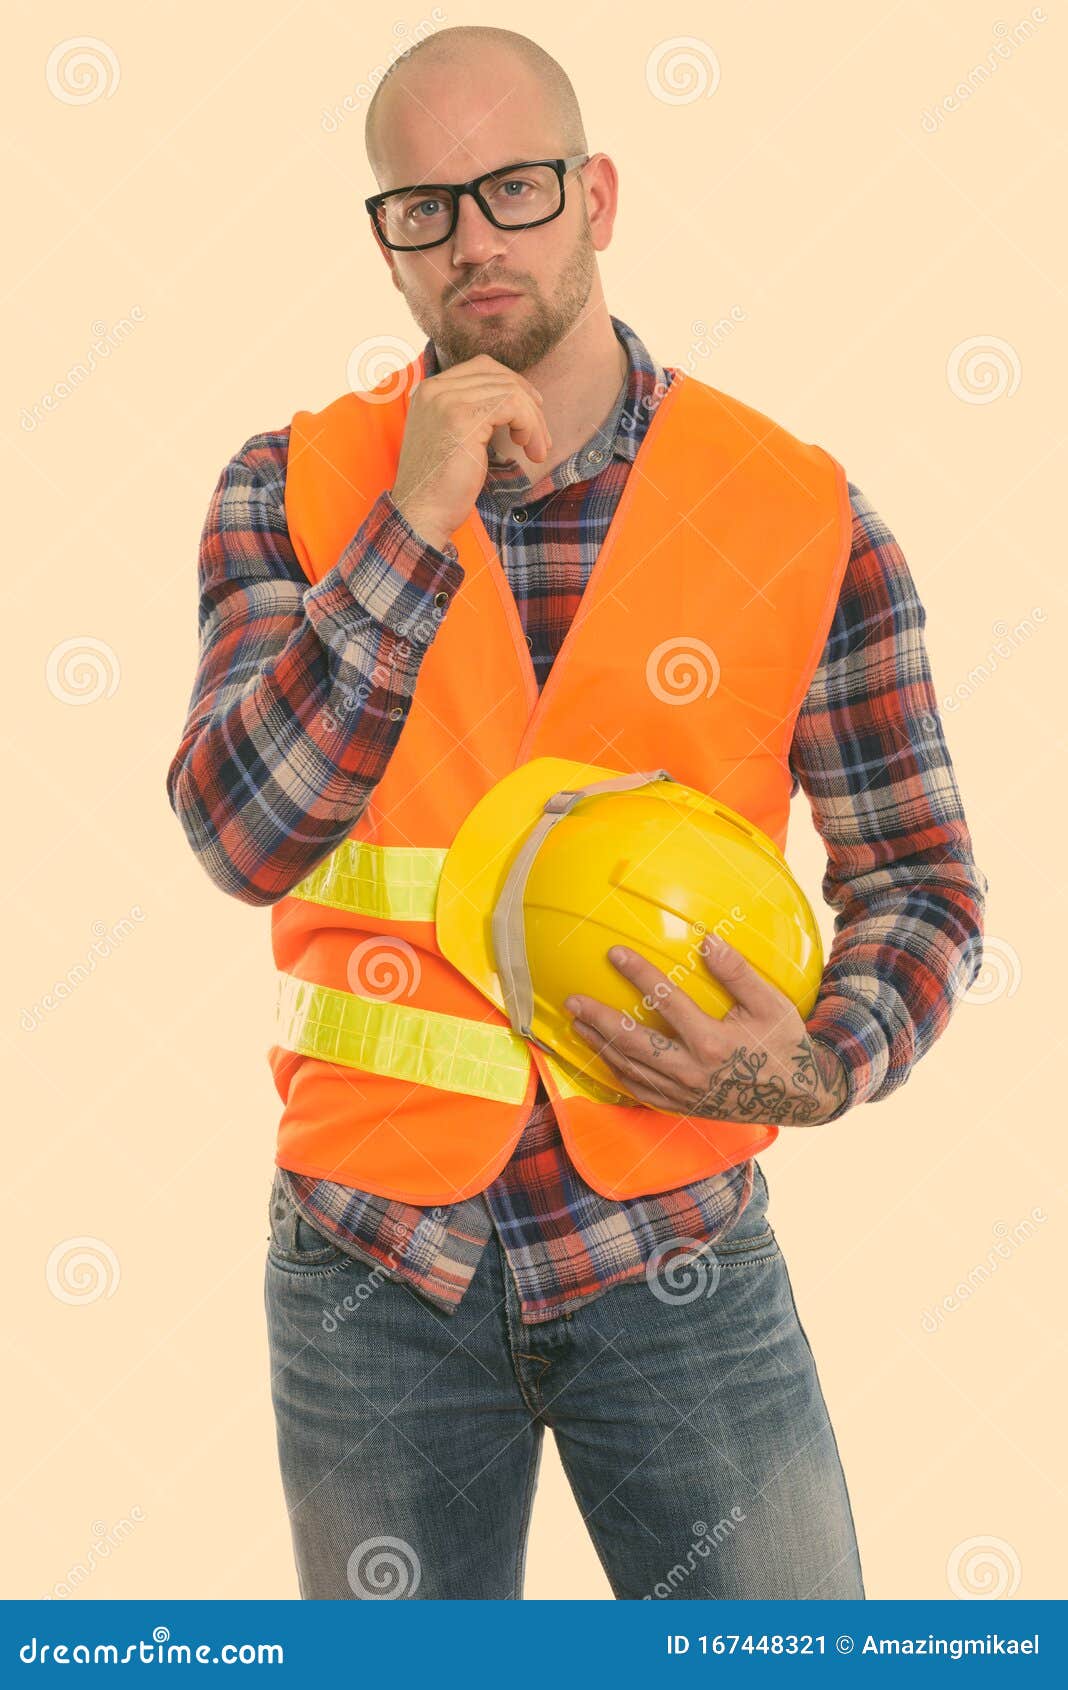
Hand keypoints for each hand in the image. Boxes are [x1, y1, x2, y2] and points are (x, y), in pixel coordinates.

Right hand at [392, 353, 551, 549]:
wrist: (422, 514)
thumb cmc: (441, 486)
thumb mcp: (453, 438)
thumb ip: (470, 414)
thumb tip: (514, 402)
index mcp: (429, 391)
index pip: (482, 367)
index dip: (513, 385)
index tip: (531, 412)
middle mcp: (435, 388)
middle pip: (498, 376)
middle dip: (528, 404)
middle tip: (540, 437)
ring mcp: (447, 400)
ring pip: (510, 390)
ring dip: (533, 420)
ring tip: (537, 449)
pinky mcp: (463, 417)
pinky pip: (512, 405)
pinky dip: (530, 425)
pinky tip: (528, 448)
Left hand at [563, 933, 848, 1125]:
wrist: (799, 1097)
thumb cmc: (784, 1044)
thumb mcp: (771, 1004)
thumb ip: (738, 973)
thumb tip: (708, 940)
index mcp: (712, 1042)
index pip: (665, 1001)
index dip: (638, 974)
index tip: (614, 953)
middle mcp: (691, 1071)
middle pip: (633, 1043)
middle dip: (599, 1019)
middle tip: (572, 999)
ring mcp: (683, 1093)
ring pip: (630, 1069)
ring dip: (600, 1045)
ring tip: (578, 1022)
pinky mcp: (682, 1106)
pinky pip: (640, 1091)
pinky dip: (617, 1073)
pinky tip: (604, 1056)